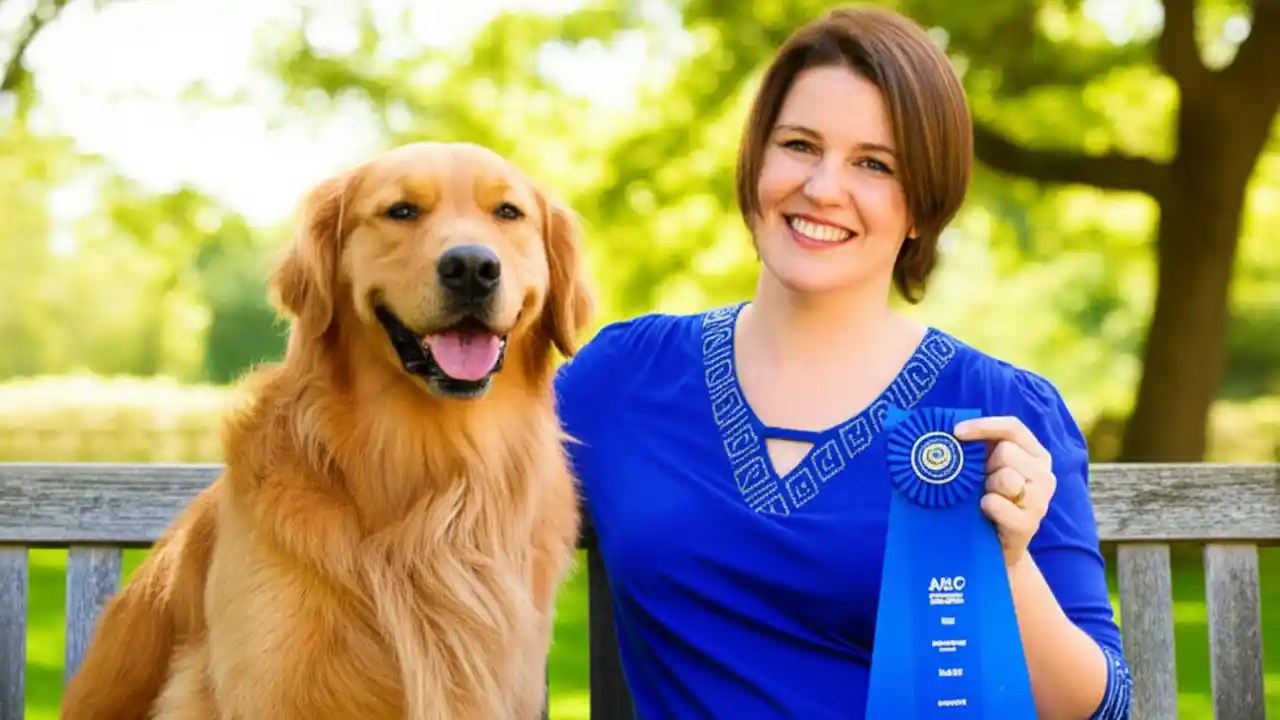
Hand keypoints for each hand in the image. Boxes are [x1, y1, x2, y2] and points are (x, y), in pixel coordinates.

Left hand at [953, 416, 1056, 566]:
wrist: (995, 547)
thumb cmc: (987, 500)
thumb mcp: (986, 470)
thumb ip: (981, 449)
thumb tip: (951, 431)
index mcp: (1035, 454)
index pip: (1013, 427)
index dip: (984, 426)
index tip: (956, 432)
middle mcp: (1044, 474)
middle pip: (1006, 451)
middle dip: (986, 465)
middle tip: (981, 482)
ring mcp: (1041, 500)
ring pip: (1006, 477)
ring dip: (987, 486)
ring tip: (985, 498)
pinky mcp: (1029, 524)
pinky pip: (997, 503)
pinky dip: (986, 506)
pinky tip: (985, 511)